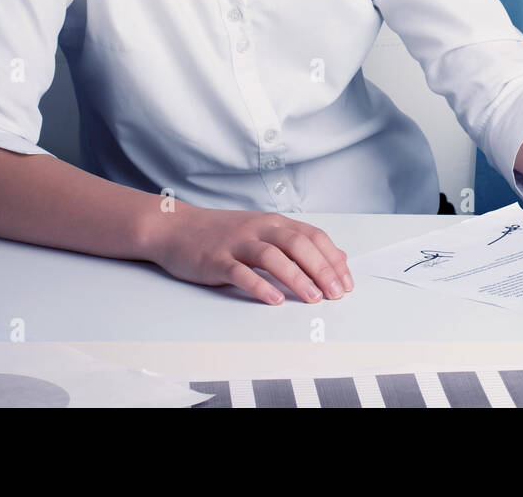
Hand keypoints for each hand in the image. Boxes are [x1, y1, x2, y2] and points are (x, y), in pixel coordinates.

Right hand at [148, 204, 353, 304]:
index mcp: (273, 222)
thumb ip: (296, 242)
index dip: (332, 259)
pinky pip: (240, 272)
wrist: (175, 228)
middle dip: (321, 269)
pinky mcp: (216, 260)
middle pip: (297, 244)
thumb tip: (336, 257)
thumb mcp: (262, 231)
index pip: (312, 236)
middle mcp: (258, 228)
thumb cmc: (221, 234)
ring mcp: (237, 243)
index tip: (347, 283)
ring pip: (272, 256)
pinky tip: (273, 300)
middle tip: (336, 294)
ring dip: (296, 277)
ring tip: (313, 298)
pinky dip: (259, 286)